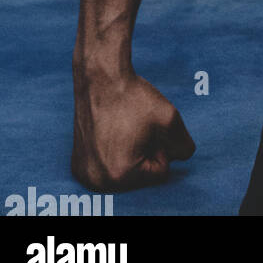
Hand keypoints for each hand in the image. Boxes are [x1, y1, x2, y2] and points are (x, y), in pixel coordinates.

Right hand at [72, 71, 195, 191]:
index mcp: (120, 176)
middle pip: (142, 176)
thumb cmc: (134, 98)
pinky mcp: (78, 166)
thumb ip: (184, 144)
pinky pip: (108, 167)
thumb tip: (182, 157)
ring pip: (125, 172)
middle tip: (134, 127)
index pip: (161, 172)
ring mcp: (85, 175)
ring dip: (131, 154)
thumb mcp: (170, 119)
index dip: (161, 145)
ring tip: (122, 130)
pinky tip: (110, 134)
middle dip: (146, 152)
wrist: (101, 79)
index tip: (148, 127)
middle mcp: (98, 182)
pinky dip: (114, 154)